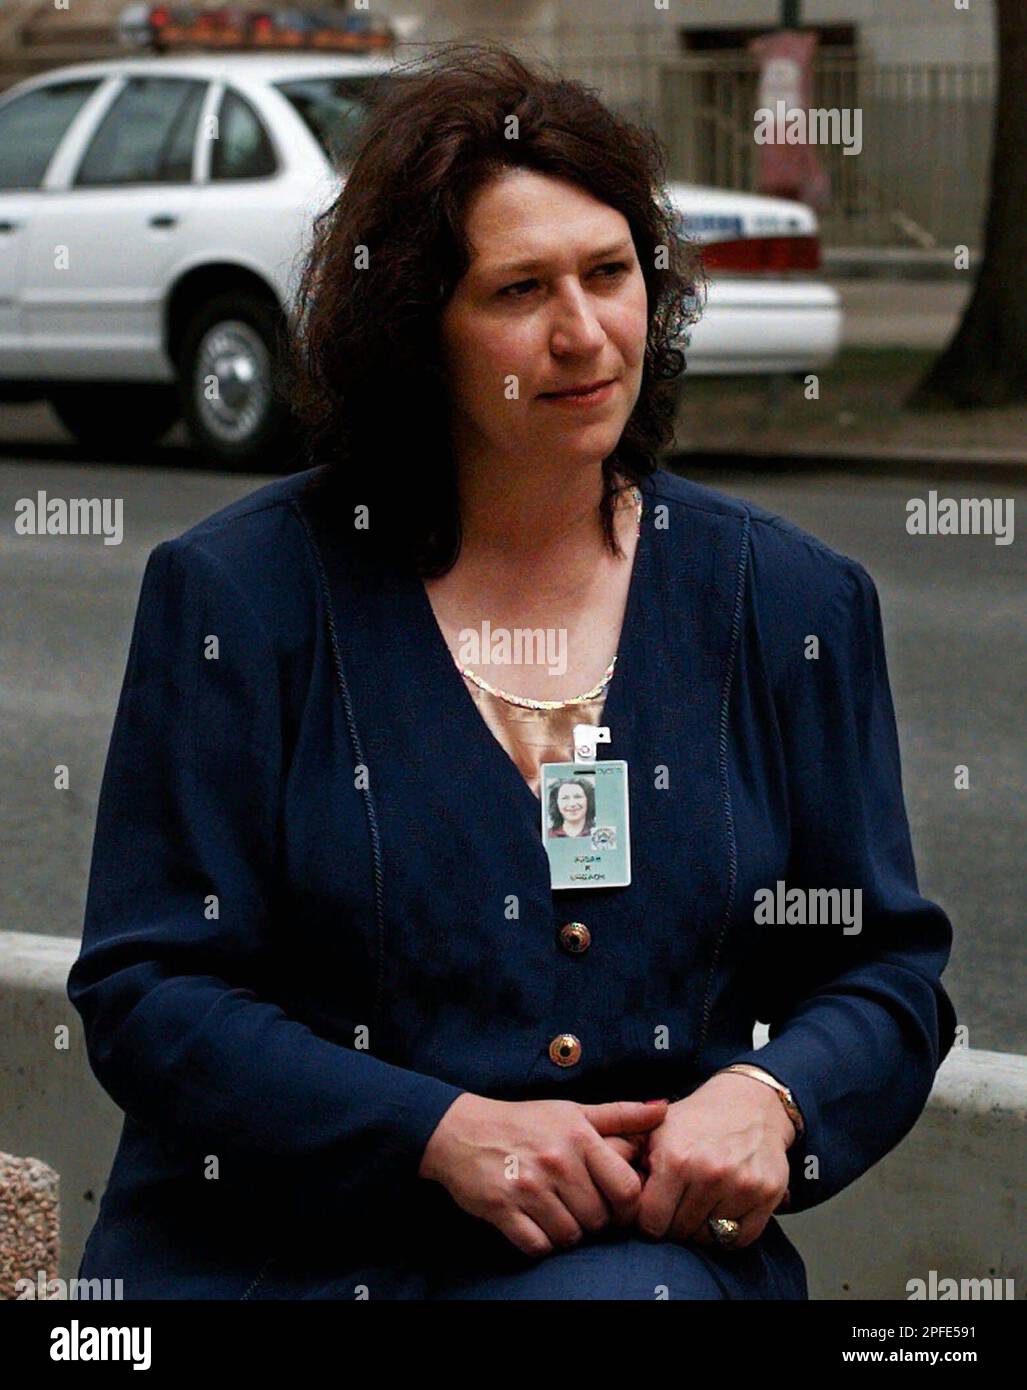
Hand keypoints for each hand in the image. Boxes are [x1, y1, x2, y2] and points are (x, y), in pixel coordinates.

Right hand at [419, 1094, 668, 1256]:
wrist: (461, 1131)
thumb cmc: (526, 1121)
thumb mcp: (573, 1111)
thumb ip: (620, 1114)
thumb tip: (664, 1108)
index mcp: (579, 1136)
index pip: (627, 1189)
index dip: (629, 1207)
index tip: (617, 1206)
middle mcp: (557, 1161)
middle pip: (599, 1219)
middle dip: (595, 1220)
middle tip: (581, 1207)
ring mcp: (528, 1187)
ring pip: (571, 1236)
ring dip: (568, 1233)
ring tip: (557, 1213)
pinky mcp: (502, 1209)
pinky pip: (538, 1246)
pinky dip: (541, 1243)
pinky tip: (536, 1224)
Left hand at [634, 1073, 794, 1249]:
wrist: (750, 1104)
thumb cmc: (695, 1120)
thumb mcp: (654, 1128)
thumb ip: (625, 1157)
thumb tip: (602, 1190)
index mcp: (675, 1158)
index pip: (650, 1222)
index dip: (646, 1219)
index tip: (651, 1208)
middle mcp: (709, 1173)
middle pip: (679, 1233)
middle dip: (672, 1224)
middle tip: (675, 1205)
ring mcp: (741, 1186)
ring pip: (707, 1239)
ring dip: (699, 1229)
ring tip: (697, 1204)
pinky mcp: (767, 1195)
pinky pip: (738, 1239)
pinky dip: (727, 1234)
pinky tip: (720, 1211)